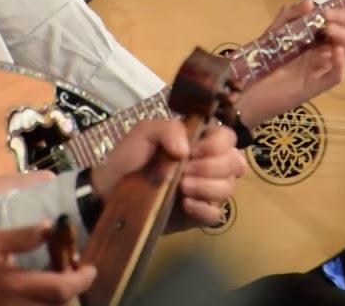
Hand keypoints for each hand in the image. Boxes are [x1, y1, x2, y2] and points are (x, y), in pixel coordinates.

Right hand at [0, 222, 95, 304]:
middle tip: (75, 273)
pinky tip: (41, 295)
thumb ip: (21, 236)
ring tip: (59, 284)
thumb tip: (51, 227)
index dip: (82, 280)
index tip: (90, 268)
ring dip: (60, 301)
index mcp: (14, 284)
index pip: (60, 288)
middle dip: (73, 291)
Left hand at [89, 120, 245, 232]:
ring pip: (228, 188)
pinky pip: (216, 214)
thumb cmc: (129, 158)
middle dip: (212, 168)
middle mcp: (208, 164)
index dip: (217, 145)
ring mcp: (205, 190)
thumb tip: (187, 149)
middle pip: (235, 164)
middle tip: (185, 173)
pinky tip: (185, 205)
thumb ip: (168, 128)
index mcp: (200, 141)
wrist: (109, 192)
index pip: (228, 138)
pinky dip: (204, 209)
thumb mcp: (144, 132)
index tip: (193, 152)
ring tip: (181, 188)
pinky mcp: (197, 214)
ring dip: (207, 187)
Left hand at [236, 1, 344, 127]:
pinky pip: (337, 75)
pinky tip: (334, 51)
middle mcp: (324, 53)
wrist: (248, 90)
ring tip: (329, 31)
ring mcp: (322, 70)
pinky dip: (341, 62)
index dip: (341, 15)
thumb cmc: (262, 61)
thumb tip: (310, 3)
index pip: (342, 25)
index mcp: (317, 40)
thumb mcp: (274, 31)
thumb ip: (289, 14)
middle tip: (328, 19)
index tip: (327, 10)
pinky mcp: (317, 86)